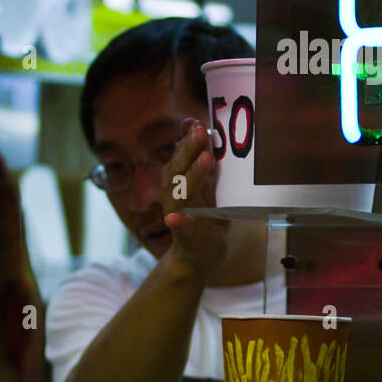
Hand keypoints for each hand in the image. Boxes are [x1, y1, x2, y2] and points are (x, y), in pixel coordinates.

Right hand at [160, 118, 228, 279]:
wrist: (196, 258)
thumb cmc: (204, 219)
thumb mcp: (206, 188)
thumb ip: (203, 161)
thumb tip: (199, 128)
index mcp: (179, 183)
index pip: (181, 157)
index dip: (185, 139)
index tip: (194, 122)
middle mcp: (174, 197)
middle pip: (179, 169)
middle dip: (189, 149)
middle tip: (200, 131)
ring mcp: (179, 216)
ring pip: (181, 194)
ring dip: (191, 176)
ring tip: (204, 160)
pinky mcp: (186, 238)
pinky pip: (181, 230)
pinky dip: (178, 223)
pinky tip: (175, 219)